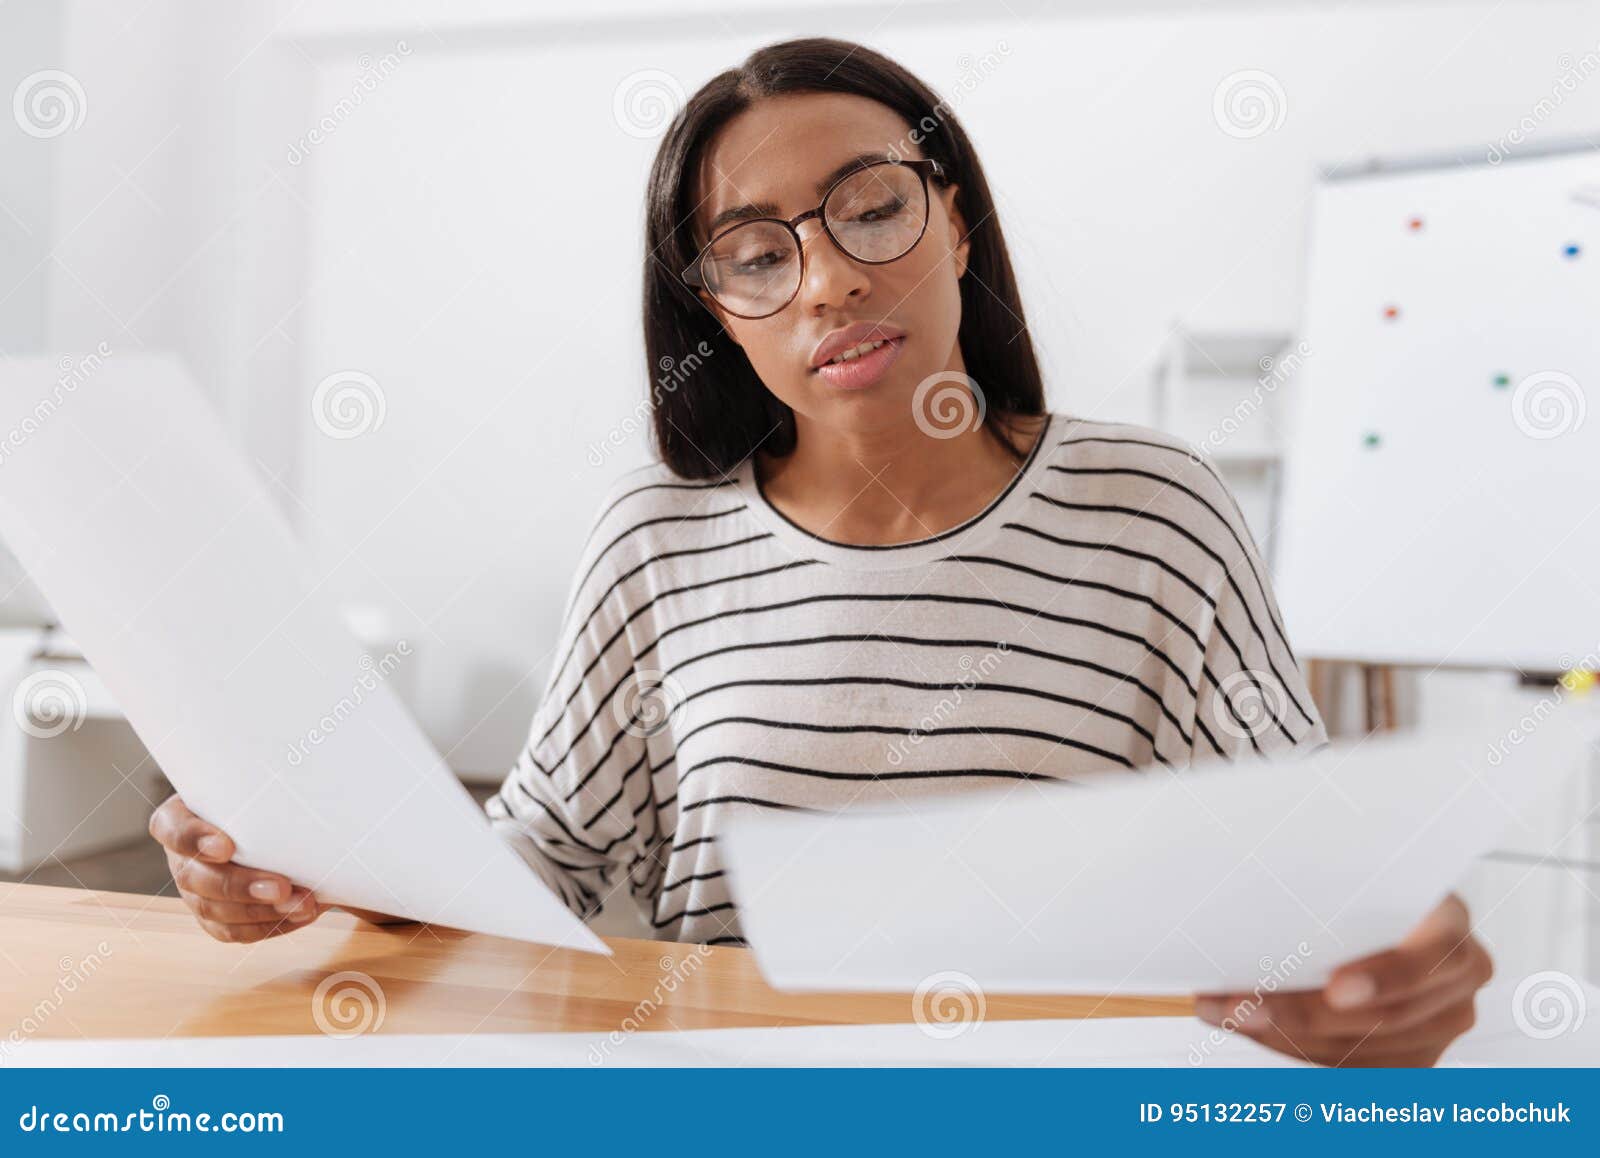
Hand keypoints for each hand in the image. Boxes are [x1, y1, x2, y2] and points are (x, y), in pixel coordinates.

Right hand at [148, 794, 323, 943]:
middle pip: (196, 878)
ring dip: (262, 912)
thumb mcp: (258, 782)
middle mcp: (181, 858)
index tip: (227, 846)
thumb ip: (268, 781)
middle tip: (282, 887)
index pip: (173, 829)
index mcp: (180, 818)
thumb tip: (311, 773)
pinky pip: (233, 932)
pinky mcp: (215, 917)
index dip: (194, 840)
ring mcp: (194, 891)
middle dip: (241, 886)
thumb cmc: (264, 794)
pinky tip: (300, 916)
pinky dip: (269, 927)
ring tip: (304, 905)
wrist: (274, 823)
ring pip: (215, 910)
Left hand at [1194, 893, 1492, 1065]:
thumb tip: (1257, 887)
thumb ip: (1333, 885)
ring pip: (1362, 1051)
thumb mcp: (1362, 870)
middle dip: (1303, 1014)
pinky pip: (1352, 1068)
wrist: (1397, 909)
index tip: (1336, 989)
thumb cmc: (1371, 886)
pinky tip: (1253, 1027)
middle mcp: (1458, 985)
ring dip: (1285, 1036)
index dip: (1385, 978)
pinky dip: (1294, 1048)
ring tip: (1226, 1013)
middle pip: (1385, 1018)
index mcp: (1451, 929)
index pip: (1431, 959)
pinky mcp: (1414, 1058)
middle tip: (1242, 1005)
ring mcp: (1441, 1027)